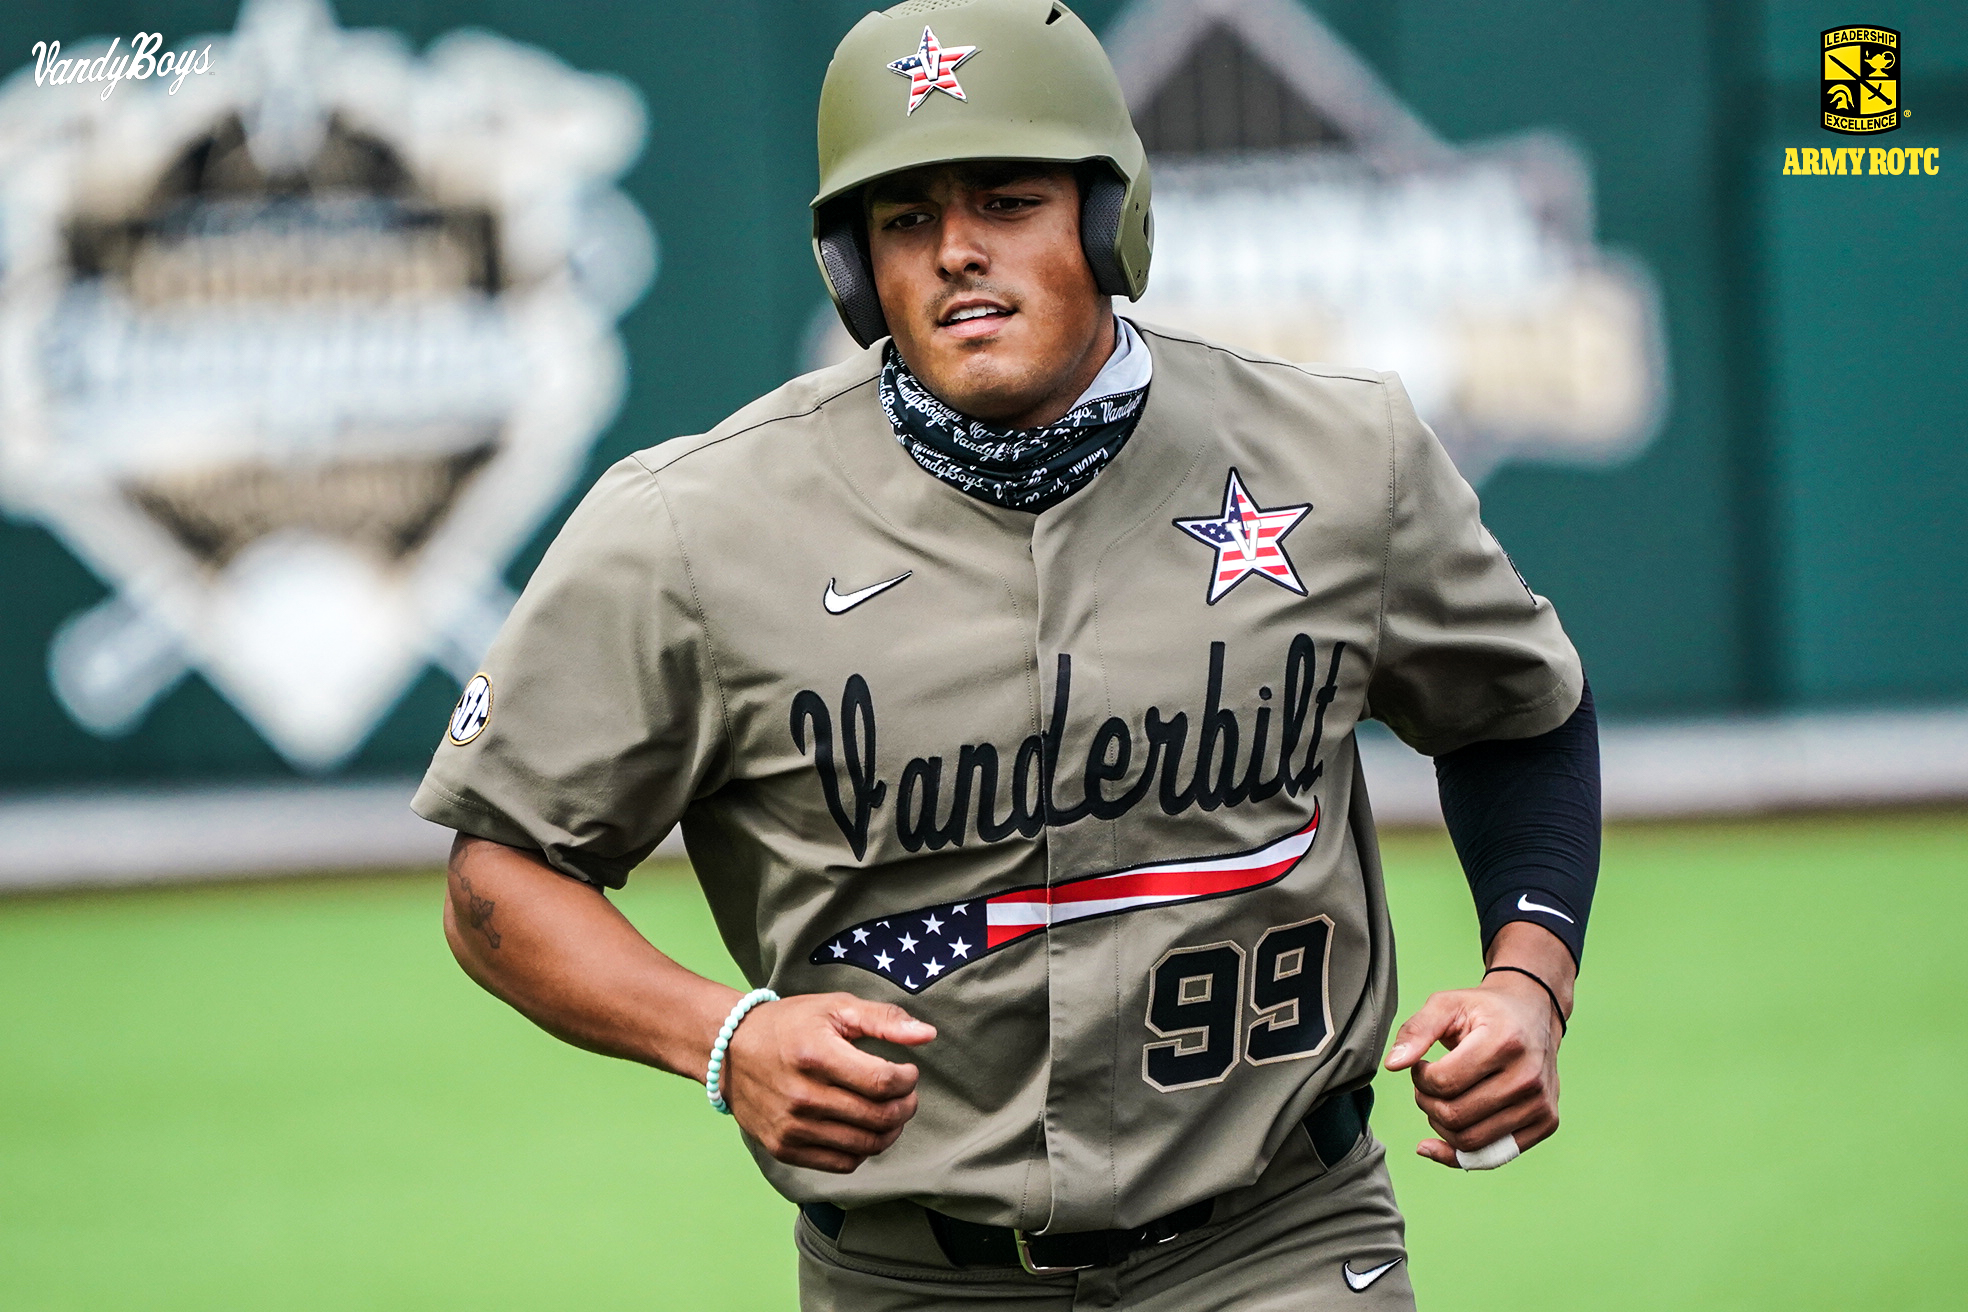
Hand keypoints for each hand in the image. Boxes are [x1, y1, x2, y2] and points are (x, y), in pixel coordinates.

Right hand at [721, 992, 935, 1173]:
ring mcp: (791, 1126)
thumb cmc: (790, 1025)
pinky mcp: (784, 1148)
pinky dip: (862, 1150)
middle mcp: (802, 1095)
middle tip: (906, 1095)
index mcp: (816, 1055)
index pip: (881, 1081)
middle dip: (905, 1106)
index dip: (907, 1079)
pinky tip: (864, 1129)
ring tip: (890, 1112)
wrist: (731, 1049)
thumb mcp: (835, 1007)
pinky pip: (841, 1163)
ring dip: (889, 1130)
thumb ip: (883, 1020)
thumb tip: (927, 1035)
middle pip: (877, 1117)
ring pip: (864, 1144)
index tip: (908, 1072)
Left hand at [1384, 925, 1572, 1167]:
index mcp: (1505, 1042)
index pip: (1444, 1082)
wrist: (1533, 1014)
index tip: (1422, 1065)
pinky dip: (1460, 1154)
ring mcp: (1541, 1103)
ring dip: (1441, 1125)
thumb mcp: (1447, 1004)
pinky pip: (1493, 1156)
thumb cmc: (1485, 1011)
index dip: (1420, 1077)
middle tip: (1427, 1085)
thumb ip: (1416, 1030)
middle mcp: (1528, 1076)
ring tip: (1441, 1100)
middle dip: (1427, 1103)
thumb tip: (1392, 1064)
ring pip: (1471, 1141)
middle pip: (1456, 1116)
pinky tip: (1439, 1139)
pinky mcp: (1547, 1123)